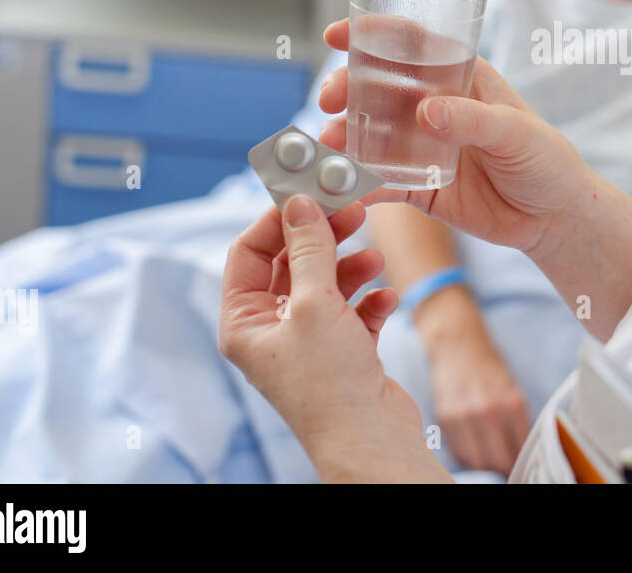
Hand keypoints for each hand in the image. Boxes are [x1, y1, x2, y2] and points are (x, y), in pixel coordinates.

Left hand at [219, 194, 449, 481]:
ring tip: (375, 258)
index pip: (248, 253)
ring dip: (351, 267)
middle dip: (322, 238)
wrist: (371, 440)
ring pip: (326, 284)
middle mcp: (271, 331)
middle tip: (350, 208)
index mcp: (244, 323)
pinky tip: (386, 298)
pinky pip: (354, 311)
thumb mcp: (315, 303)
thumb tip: (298, 204)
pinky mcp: (343, 352)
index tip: (307, 191)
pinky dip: (371, 300)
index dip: (276, 220)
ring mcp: (308, 342)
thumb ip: (308, 249)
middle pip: (290, 264)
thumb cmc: (330, 384)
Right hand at [317, 18, 597, 259]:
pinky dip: (359, 184)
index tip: (337, 35)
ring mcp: (424, 147)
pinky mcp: (420, 186)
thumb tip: (427, 111)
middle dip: (347, 88)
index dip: (373, 33)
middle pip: (380, 88)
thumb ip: (473, 120)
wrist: (555, 219)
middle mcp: (436, 108)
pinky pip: (381, 182)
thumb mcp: (517, 133)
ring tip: (329, 144)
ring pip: (373, 135)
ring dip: (345, 136)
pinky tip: (343, 187)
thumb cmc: (547, 162)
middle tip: (329, 100)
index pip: (412, 45)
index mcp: (461, 79)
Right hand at [421, 298, 530, 475]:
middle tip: (506, 471)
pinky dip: (467, 457)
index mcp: (513, 404)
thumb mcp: (514, 390)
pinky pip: (458, 450)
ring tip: (491, 465)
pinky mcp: (445, 417)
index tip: (523, 469)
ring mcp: (464, 415)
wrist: (459, 345)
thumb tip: (523, 453)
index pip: (520, 450)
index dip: (522, 464)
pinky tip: (474, 453)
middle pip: (498, 460)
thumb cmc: (491, 369)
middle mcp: (489, 411)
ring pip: (476, 460)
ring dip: (485, 468)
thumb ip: (519, 421)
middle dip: (504, 470)